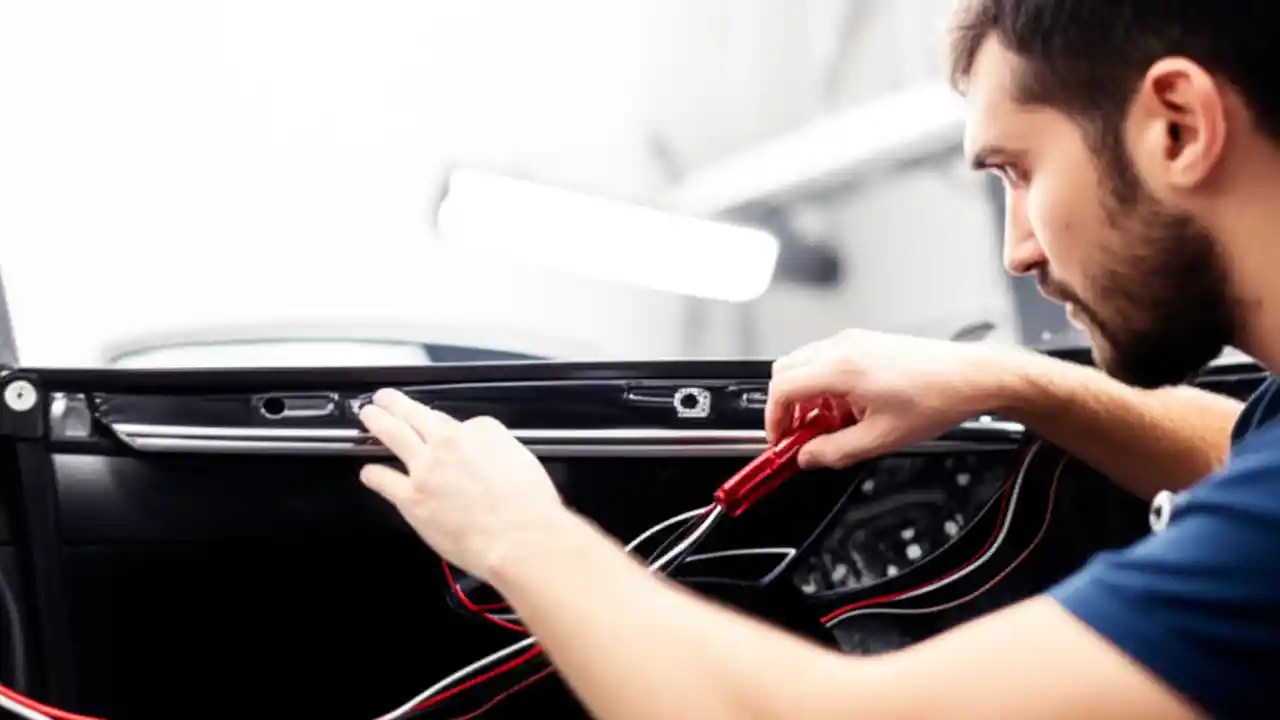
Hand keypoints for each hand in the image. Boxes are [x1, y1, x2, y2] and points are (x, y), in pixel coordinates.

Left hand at [357, 388, 566, 581]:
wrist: (520, 537)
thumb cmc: (529, 507)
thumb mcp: (522, 460)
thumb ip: (497, 451)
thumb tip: (486, 456)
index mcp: (480, 432)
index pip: (454, 419)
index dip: (444, 425)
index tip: (438, 428)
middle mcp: (448, 444)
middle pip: (415, 413)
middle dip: (396, 403)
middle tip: (384, 398)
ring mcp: (426, 469)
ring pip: (393, 434)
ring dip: (378, 421)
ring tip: (370, 416)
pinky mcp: (412, 497)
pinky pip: (382, 478)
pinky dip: (373, 473)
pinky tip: (369, 472)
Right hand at [766, 329, 1008, 468]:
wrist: (973, 376)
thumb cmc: (937, 398)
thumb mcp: (881, 438)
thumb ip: (835, 451)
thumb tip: (808, 457)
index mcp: (841, 369)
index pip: (782, 388)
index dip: (773, 419)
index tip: (780, 440)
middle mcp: (843, 347)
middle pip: (786, 371)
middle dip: (785, 406)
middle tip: (799, 435)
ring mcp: (854, 341)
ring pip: (805, 365)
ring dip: (806, 396)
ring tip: (829, 426)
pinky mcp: (866, 342)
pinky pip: (828, 361)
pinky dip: (824, 385)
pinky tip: (848, 409)